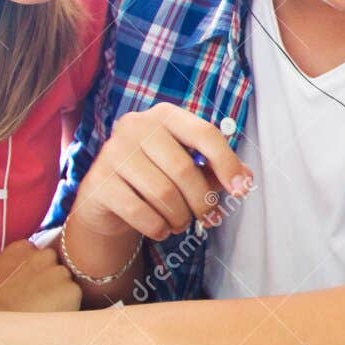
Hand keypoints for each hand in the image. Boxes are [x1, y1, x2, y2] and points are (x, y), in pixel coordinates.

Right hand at [0, 241, 80, 312]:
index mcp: (22, 248)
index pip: (38, 257)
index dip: (34, 276)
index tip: (27, 289)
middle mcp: (45, 256)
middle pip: (57, 270)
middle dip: (49, 285)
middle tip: (35, 305)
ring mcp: (61, 273)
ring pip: (67, 286)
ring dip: (60, 300)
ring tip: (40, 317)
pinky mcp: (72, 292)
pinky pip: (75, 303)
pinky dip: (67, 312)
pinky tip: (49, 324)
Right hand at [73, 102, 252, 245]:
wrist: (107, 199)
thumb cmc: (156, 178)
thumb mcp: (189, 168)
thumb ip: (216, 169)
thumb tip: (246, 179)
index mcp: (165, 115)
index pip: (204, 134)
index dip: (227, 163)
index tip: (241, 190)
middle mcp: (136, 126)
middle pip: (184, 169)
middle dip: (202, 202)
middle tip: (208, 218)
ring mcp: (113, 152)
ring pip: (163, 194)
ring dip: (181, 217)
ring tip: (182, 223)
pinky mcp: (98, 182)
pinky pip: (140, 212)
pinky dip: (158, 227)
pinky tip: (161, 228)